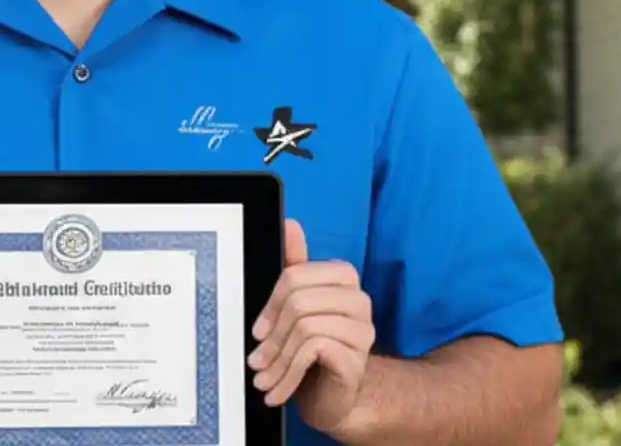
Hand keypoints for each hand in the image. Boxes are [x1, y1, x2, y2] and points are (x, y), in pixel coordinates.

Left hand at [247, 218, 375, 434]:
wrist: (330, 398)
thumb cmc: (310, 350)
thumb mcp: (295, 308)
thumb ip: (293, 268)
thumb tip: (290, 223)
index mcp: (342, 279)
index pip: (296, 275)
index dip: (271, 304)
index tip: (258, 330)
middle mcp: (359, 301)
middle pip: (299, 300)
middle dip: (272, 335)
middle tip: (256, 359)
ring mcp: (364, 331)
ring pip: (305, 326)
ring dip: (278, 358)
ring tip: (265, 378)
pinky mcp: (359, 359)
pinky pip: (315, 350)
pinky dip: (290, 372)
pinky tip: (281, 388)